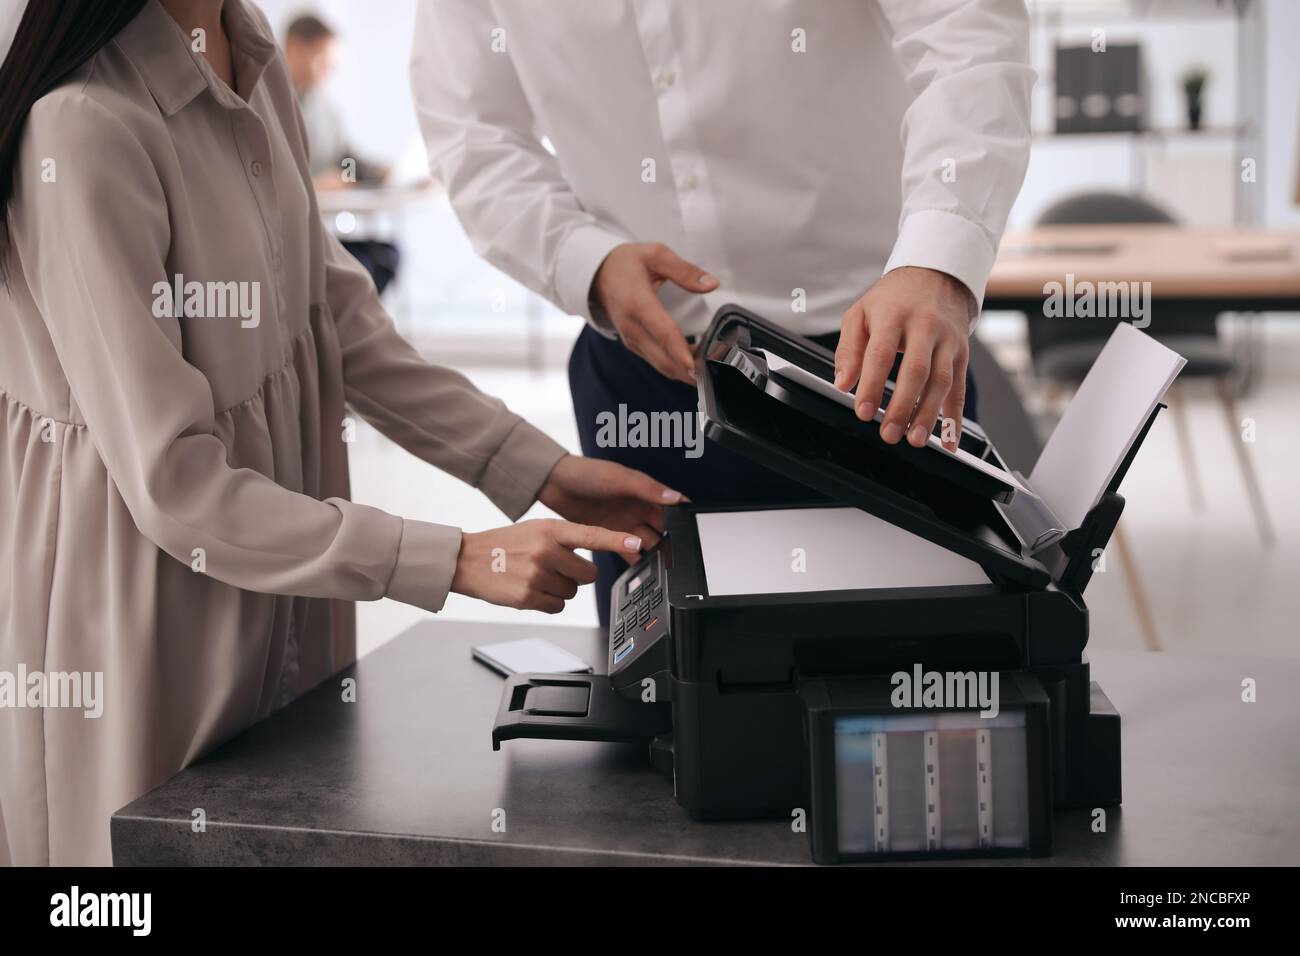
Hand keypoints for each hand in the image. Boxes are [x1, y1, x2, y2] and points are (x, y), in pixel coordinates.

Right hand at [451, 519, 641, 612]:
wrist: (468, 560)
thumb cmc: (505, 545)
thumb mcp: (536, 530)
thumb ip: (564, 539)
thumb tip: (592, 556)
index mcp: (550, 529)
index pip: (591, 535)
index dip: (617, 540)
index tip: (637, 542)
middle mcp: (546, 550)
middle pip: (588, 575)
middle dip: (577, 575)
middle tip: (555, 568)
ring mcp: (537, 574)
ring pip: (572, 592)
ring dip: (560, 589)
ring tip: (536, 576)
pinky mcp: (528, 597)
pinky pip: (557, 606)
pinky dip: (548, 601)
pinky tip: (531, 589)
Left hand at [538, 454, 684, 561]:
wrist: (554, 483)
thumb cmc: (586, 473)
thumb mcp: (620, 479)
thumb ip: (648, 490)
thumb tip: (676, 498)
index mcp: (644, 491)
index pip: (671, 507)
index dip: (683, 519)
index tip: (694, 533)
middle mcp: (636, 508)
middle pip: (662, 528)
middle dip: (671, 540)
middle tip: (678, 554)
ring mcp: (622, 522)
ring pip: (646, 541)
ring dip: (654, 552)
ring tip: (662, 564)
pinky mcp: (607, 534)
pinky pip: (625, 550)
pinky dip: (634, 560)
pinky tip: (641, 569)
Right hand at [592, 242, 718, 383]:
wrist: (596, 274)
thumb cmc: (625, 263)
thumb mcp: (656, 255)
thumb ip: (685, 270)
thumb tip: (711, 284)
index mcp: (638, 304)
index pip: (664, 334)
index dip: (682, 353)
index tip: (698, 368)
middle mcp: (632, 328)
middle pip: (664, 359)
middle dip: (690, 371)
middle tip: (717, 372)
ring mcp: (631, 339)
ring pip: (662, 365)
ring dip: (686, 372)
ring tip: (712, 371)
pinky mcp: (634, 345)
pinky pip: (657, 361)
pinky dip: (676, 367)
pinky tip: (695, 365)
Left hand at [834, 266, 974, 450]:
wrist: (935, 275)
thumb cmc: (892, 300)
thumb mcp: (860, 313)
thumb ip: (848, 349)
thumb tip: (843, 384)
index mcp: (893, 316)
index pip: (882, 354)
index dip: (872, 385)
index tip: (862, 411)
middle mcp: (925, 327)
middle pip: (917, 370)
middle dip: (903, 406)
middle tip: (888, 433)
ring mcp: (947, 340)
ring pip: (942, 381)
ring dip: (928, 415)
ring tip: (914, 440)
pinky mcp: (962, 352)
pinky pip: (960, 388)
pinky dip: (955, 418)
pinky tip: (948, 441)